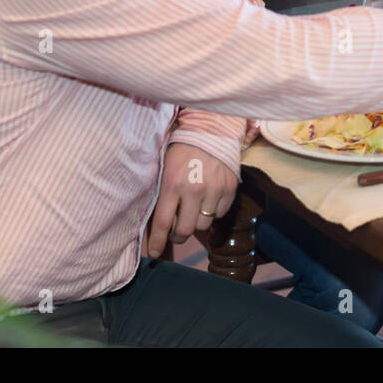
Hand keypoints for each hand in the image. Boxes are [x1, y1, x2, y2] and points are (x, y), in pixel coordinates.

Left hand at [148, 143, 237, 257]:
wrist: (211, 130)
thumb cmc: (181, 151)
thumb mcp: (164, 169)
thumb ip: (161, 195)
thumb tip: (155, 225)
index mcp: (172, 184)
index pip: (162, 223)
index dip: (156, 242)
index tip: (153, 252)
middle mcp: (193, 189)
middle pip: (185, 230)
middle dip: (177, 236)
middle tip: (175, 233)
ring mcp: (214, 189)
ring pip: (204, 224)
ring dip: (196, 222)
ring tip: (193, 210)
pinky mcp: (230, 188)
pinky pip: (220, 213)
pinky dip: (213, 211)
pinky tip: (208, 199)